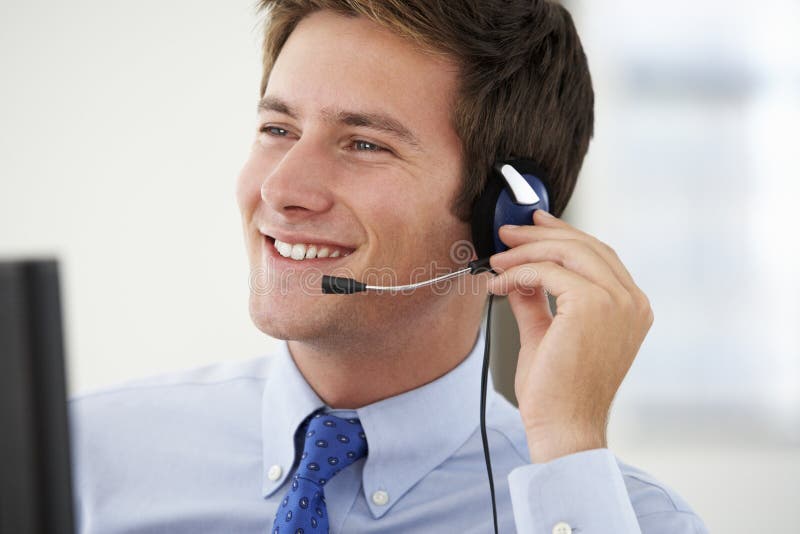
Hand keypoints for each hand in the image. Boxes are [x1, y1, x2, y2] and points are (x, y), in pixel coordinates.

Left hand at [487, 210, 653, 462]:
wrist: (564, 426)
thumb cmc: (558, 391)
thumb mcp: (546, 333)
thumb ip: (536, 301)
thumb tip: (519, 274)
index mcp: (630, 306)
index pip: (598, 254)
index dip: (564, 234)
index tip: (535, 224)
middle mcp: (631, 300)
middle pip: (583, 245)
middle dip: (540, 234)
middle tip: (506, 233)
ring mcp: (617, 301)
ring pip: (566, 252)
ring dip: (525, 251)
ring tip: (496, 258)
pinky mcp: (592, 305)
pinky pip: (548, 273)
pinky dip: (518, 273)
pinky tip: (498, 284)